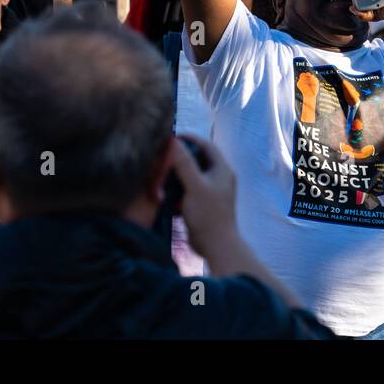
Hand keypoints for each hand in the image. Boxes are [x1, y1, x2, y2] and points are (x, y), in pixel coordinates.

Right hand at [170, 136, 240, 261]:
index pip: (206, 145)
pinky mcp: (203, 203)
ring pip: (193, 174)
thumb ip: (184, 163)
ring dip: (178, 172)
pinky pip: (189, 188)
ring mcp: (212, 191)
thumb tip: (173, 141)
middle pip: (199, 159)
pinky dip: (178, 186)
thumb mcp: (195, 186)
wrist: (216, 246)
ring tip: (162, 172)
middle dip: (181, 156)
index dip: (190, 138)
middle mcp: (219, 177)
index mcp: (222, 169)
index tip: (171, 137)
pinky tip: (165, 190)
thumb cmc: (208, 215)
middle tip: (163, 155)